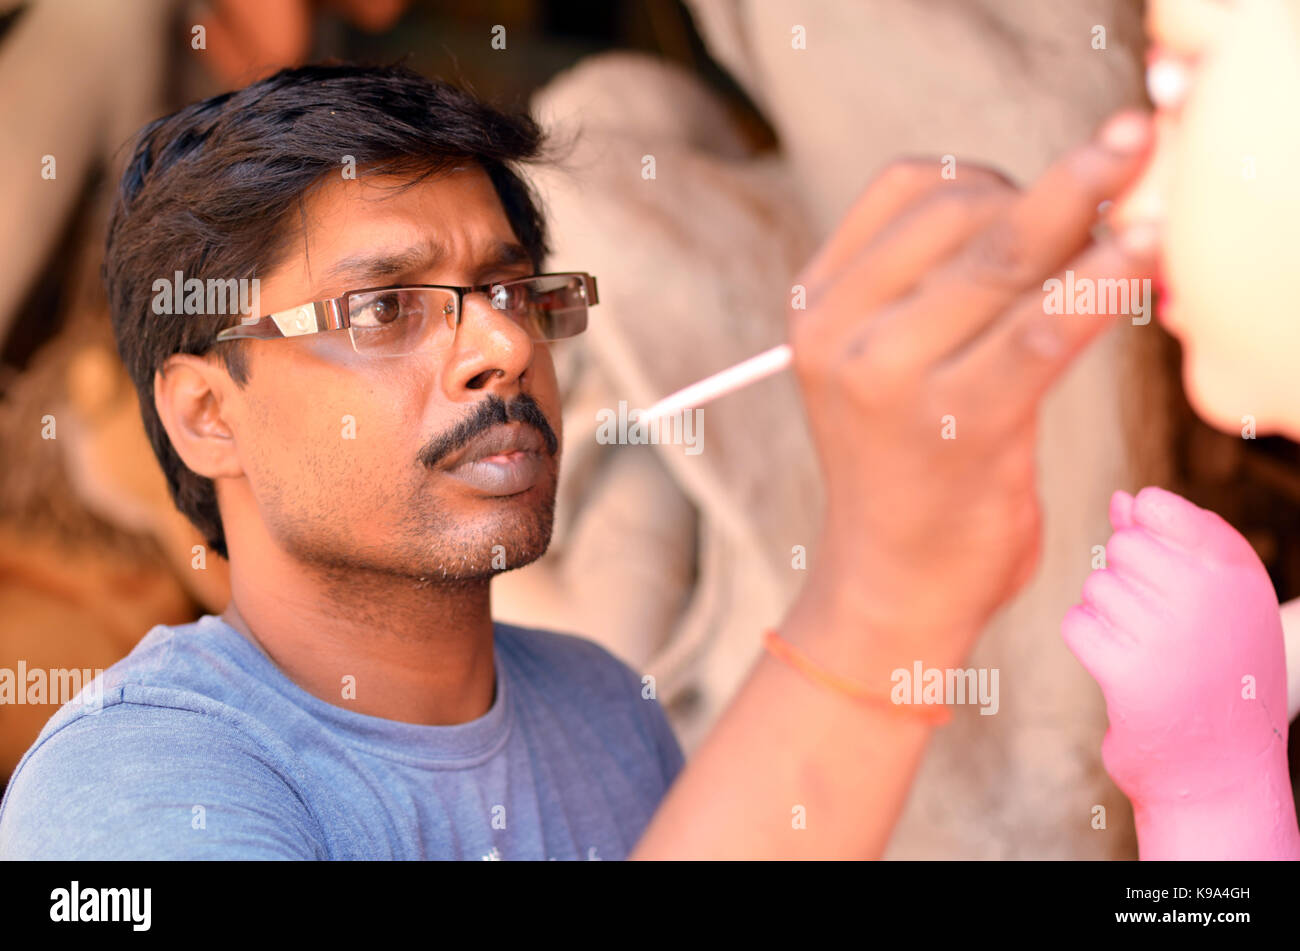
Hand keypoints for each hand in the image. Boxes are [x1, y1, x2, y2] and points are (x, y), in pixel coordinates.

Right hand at [784, 112, 1156, 671]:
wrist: (892, 583)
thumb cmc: (912, 463)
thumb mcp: (889, 360)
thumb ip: (942, 284)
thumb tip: (1067, 198)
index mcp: (814, 304)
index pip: (907, 187)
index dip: (993, 171)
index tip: (1053, 192)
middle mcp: (837, 332)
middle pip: (963, 211)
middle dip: (1060, 185)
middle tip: (1132, 159)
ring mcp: (888, 379)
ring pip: (1006, 259)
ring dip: (1093, 211)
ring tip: (1155, 198)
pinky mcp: (957, 426)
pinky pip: (1044, 330)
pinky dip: (1103, 285)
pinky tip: (1144, 259)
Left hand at [1062, 486, 1299, 857]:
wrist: (1220, 771)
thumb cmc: (1216, 674)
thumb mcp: (1214, 600)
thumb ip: (1168, 541)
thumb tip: (1124, 499)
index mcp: (1237, 570)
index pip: (1158, 506)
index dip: (1144, 534)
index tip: (1163, 575)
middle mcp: (1208, 594)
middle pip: (1120, 545)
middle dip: (1125, 579)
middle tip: (1158, 625)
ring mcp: (1169, 632)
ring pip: (1095, 586)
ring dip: (1108, 617)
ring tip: (1147, 651)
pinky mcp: (1128, 671)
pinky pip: (1076, 623)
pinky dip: (1089, 644)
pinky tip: (1121, 668)